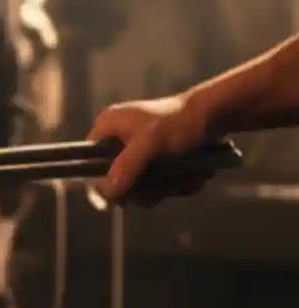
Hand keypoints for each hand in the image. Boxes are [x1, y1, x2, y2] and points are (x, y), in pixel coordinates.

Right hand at [87, 94, 211, 204]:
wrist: (217, 115)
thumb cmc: (180, 122)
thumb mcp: (149, 143)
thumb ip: (125, 167)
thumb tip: (103, 192)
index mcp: (108, 127)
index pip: (90, 160)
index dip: (104, 178)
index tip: (125, 190)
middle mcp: (120, 140)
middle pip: (118, 180)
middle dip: (146, 186)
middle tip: (165, 183)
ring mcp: (141, 152)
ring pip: (143, 186)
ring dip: (168, 186)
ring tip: (187, 174)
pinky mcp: (159, 162)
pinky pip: (162, 184)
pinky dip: (179, 183)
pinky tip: (193, 173)